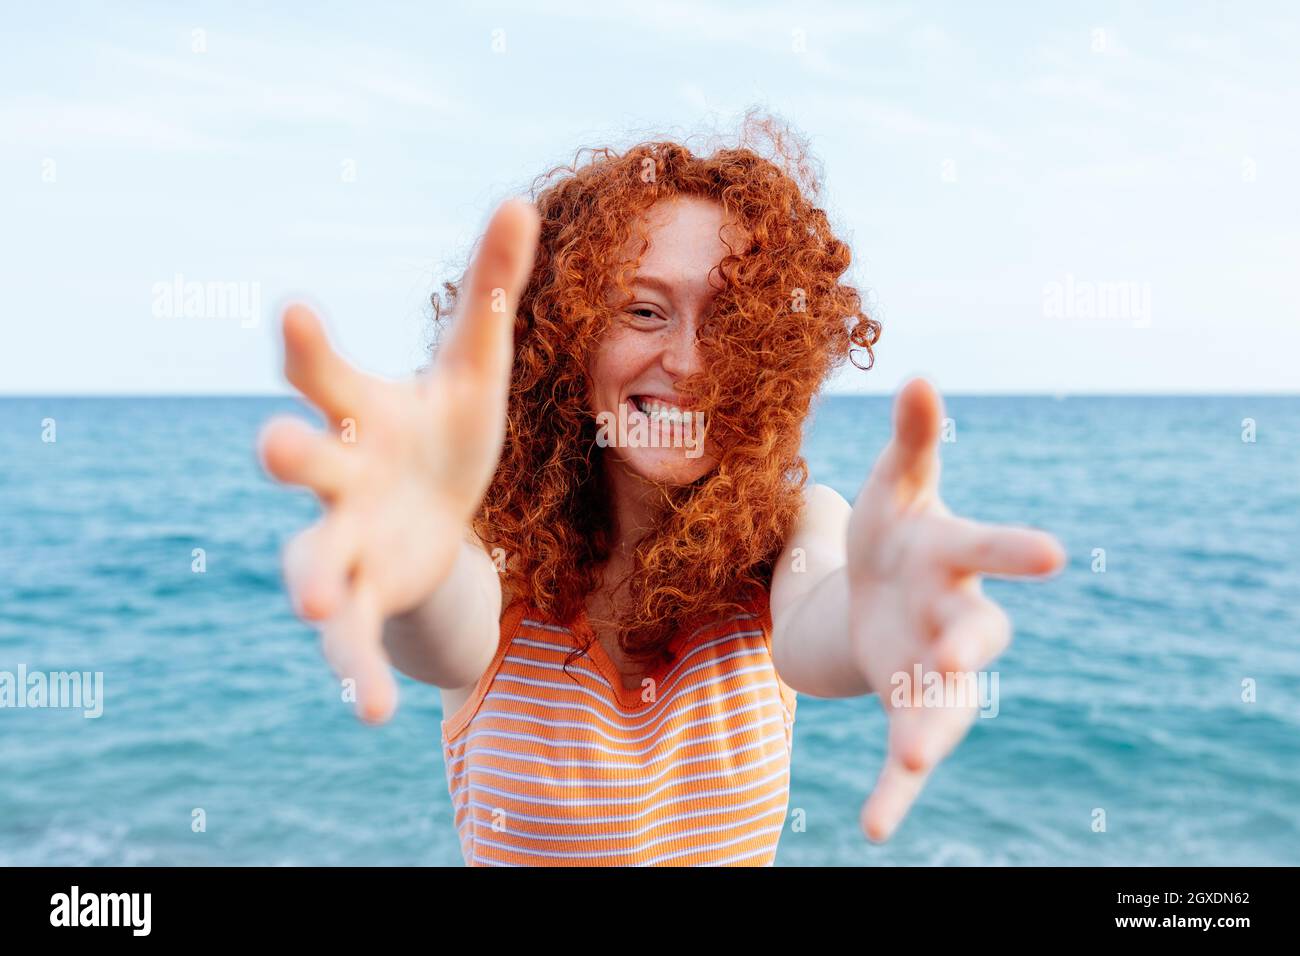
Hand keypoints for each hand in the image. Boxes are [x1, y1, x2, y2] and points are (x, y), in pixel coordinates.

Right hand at [257, 199, 539, 723]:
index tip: (292, 311)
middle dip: (292, 457)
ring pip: (316, 560)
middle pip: (308, 465)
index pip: (330, 374)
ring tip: (316, 607)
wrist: (438, 511)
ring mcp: (345, 540)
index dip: (311, 346)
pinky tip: (368, 715)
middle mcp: (340, 475)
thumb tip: (522, 198)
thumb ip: (491, 290)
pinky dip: (354, 672)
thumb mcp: (478, 365)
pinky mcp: (364, 597)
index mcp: (363, 412)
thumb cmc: (447, 428)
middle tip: (273, 446)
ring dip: (315, 580)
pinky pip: (352, 639)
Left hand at [846, 379, 1064, 841]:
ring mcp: (933, 669)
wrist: (877, 590)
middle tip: (956, 657)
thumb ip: (912, 440)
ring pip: (944, 705)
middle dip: (967, 645)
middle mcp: (954, 617)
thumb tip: (918, 374)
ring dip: (928, 731)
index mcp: (951, 556)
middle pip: (975, 635)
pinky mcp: (909, 707)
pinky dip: (894, 791)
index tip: (1053, 553)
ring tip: (913, 759)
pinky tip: (873, 829)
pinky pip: (905, 753)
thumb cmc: (894, 529)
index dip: (1016, 551)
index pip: (988, 550)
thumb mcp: (896, 485)